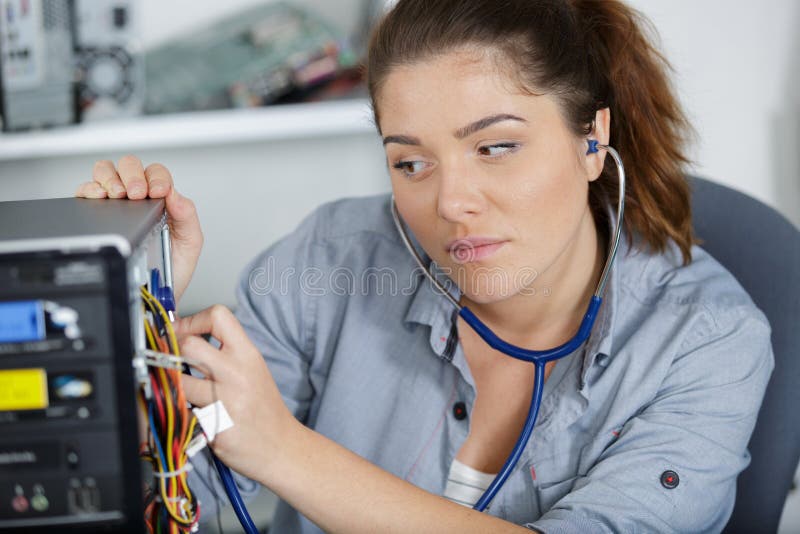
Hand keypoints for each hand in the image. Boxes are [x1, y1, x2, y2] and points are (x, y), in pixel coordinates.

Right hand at [75, 155, 202, 302]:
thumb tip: (175, 194)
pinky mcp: (94, 216)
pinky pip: (85, 192)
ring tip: (118, 195)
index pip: (156, 173)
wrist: (150, 299)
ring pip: (105, 172)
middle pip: (128, 166)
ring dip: (111, 178)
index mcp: (162, 201)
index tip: (158, 191)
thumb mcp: (189, 243)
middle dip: (132, 175)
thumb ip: (188, 216)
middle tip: (136, 194)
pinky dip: (89, 189)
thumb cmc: (170, 271)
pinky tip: (99, 197)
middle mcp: (137, 200)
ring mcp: (115, 206)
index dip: (156, 177)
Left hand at [175, 305, 295, 481]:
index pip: (217, 316)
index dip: (192, 320)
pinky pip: (183, 412)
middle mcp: (237, 373)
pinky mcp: (213, 426)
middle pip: (189, 345)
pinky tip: (195, 416)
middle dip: (173, 352)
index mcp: (248, 355)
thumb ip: (225, 353)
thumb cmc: (264, 409)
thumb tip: (187, 339)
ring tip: (182, 392)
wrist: (282, 447)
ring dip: (173, 386)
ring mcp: (225, 400)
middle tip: (171, 361)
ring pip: (178, 381)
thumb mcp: (253, 370)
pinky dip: (183, 413)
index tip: (181, 332)